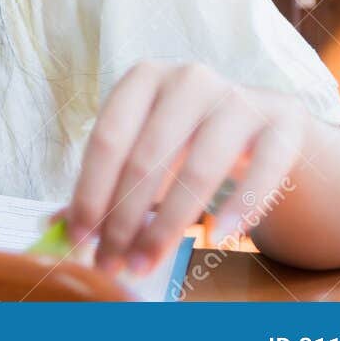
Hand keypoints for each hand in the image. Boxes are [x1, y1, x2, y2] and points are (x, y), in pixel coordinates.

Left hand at [65, 60, 311, 275]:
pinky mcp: (283, 120)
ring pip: (199, 167)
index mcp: (144, 78)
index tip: (79, 238)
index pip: (107, 137)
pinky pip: (263, 169)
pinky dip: (241, 206)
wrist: (267, 127)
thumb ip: (106, 183)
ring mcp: (239, 96)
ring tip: (148, 263)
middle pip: (147, 156)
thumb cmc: (189, 141)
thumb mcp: (146, 151)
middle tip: (111, 262)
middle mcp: (189, 78)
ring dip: (170, 225)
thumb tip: (56, 226)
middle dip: (124, 218)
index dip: (90, 190)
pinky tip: (221, 238)